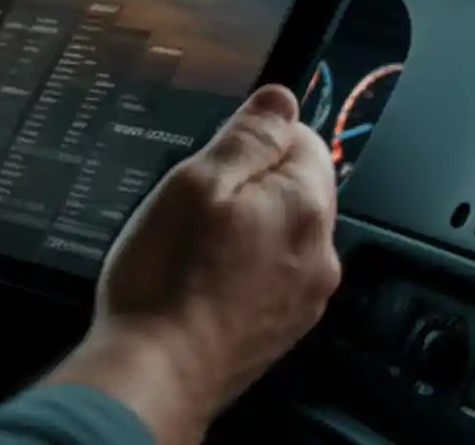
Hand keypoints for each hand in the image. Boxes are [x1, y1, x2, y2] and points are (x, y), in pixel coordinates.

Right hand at [48, 85, 340, 443]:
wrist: (155, 375)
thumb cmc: (166, 280)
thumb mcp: (195, 183)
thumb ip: (246, 137)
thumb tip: (281, 99)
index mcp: (305, 205)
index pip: (302, 138)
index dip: (252, 139)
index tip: (211, 161)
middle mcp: (319, 252)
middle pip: (293, 188)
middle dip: (247, 187)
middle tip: (191, 207)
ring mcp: (304, 296)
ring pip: (279, 234)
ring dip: (242, 230)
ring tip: (189, 249)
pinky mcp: (282, 328)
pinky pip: (268, 277)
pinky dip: (238, 271)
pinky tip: (197, 283)